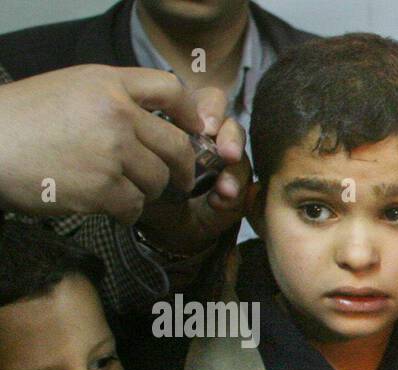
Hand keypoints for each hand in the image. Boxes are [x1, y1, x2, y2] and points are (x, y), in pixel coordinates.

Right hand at [0, 65, 204, 222]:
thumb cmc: (23, 119)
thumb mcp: (70, 89)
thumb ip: (114, 98)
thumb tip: (157, 122)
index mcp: (107, 83)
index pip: (170, 90)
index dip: (191, 114)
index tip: (198, 132)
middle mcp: (116, 114)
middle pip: (177, 147)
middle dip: (182, 169)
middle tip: (178, 180)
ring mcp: (111, 152)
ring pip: (158, 181)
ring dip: (145, 191)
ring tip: (119, 187)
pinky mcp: (102, 188)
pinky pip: (135, 206)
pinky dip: (125, 211)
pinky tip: (106, 204)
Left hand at [134, 85, 251, 255]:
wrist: (161, 224)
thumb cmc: (146, 185)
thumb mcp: (138, 161)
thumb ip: (143, 143)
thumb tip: (145, 131)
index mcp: (188, 123)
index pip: (206, 102)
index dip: (210, 109)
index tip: (206, 127)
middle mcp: (212, 139)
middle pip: (229, 124)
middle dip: (230, 137)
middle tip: (226, 153)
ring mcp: (228, 164)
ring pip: (241, 155)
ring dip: (234, 170)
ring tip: (224, 188)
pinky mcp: (240, 189)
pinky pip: (245, 186)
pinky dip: (234, 193)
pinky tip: (219, 201)